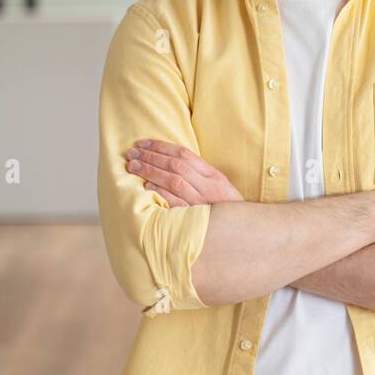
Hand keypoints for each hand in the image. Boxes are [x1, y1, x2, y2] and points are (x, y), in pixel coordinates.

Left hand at [124, 139, 243, 206]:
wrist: (242, 232)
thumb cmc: (226, 208)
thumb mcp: (219, 186)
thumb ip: (200, 174)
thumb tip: (171, 160)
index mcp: (214, 175)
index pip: (185, 154)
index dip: (162, 147)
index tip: (143, 143)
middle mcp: (208, 186)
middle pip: (176, 166)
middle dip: (152, 157)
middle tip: (132, 153)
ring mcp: (202, 202)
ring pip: (174, 181)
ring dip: (151, 171)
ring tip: (133, 166)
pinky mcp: (196, 218)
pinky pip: (176, 203)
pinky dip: (161, 193)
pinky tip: (147, 186)